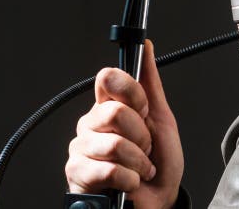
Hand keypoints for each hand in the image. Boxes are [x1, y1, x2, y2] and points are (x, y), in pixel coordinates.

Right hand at [66, 40, 183, 208]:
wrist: (159, 198)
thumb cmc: (160, 160)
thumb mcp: (161, 117)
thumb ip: (151, 83)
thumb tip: (147, 46)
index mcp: (108, 105)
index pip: (108, 78)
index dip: (133, 94)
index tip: (145, 110)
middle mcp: (90, 123)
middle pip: (114, 112)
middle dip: (141, 135)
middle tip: (145, 147)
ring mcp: (81, 148)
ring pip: (114, 144)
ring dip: (138, 161)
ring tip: (138, 167)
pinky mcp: (76, 173)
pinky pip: (109, 170)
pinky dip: (130, 179)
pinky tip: (130, 182)